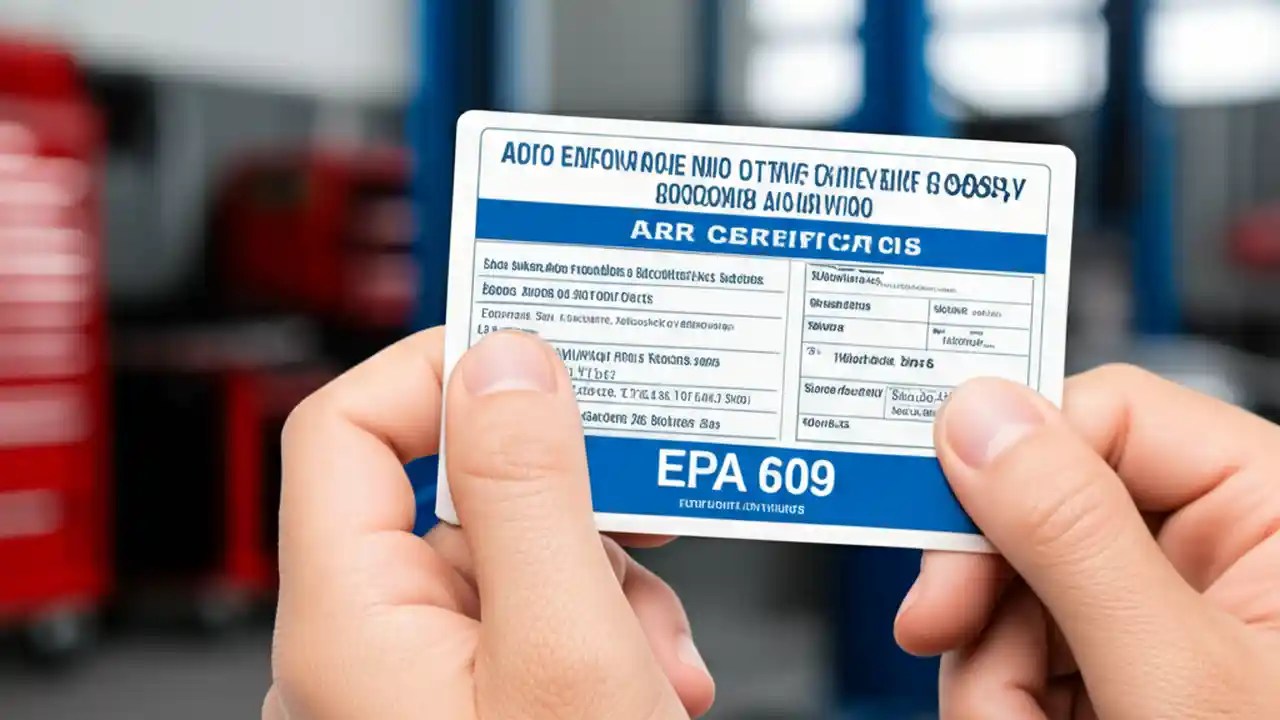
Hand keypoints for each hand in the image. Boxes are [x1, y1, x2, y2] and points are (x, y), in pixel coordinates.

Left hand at [263, 329, 714, 718]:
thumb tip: (507, 365)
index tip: (543, 362)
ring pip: (507, 565)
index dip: (441, 374)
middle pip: (455, 501)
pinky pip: (521, 627)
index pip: (345, 429)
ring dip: (601, 589)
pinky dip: (592, 636)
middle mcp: (356, 656)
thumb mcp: (572, 653)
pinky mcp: (457, 710)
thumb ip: (532, 496)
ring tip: (653, 658)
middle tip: (649, 525)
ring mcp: (405, 689)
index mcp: (346, 629)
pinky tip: (643, 681)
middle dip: (572, 515)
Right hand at [896, 365, 1279, 718]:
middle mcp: (1207, 551)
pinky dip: (1001, 702)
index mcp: (1260, 507)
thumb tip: (979, 417)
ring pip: (1007, 591)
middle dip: (982, 595)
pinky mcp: (1113, 673)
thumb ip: (1076, 537)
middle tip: (941, 629)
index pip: (1106, 413)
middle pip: (1034, 511)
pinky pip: (1013, 651)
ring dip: (988, 671)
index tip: (939, 524)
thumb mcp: (1177, 669)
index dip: (1009, 461)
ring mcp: (1153, 618)